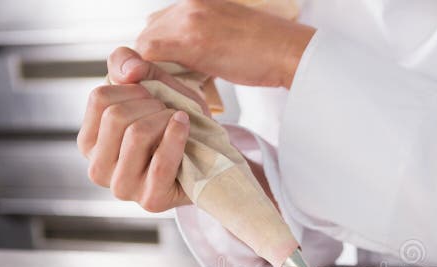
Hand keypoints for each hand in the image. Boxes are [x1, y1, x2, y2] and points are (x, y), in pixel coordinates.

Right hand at [77, 47, 210, 212]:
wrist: (209, 156)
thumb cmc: (174, 121)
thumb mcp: (149, 84)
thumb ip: (127, 63)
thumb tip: (128, 71)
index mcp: (89, 143)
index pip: (99, 98)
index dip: (132, 88)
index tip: (150, 95)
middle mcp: (98, 169)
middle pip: (116, 116)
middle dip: (150, 104)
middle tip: (166, 109)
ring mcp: (123, 188)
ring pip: (137, 135)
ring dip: (164, 119)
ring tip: (176, 120)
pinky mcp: (150, 201)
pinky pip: (161, 161)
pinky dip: (176, 135)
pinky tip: (184, 124)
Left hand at [136, 0, 315, 88]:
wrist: (290, 52)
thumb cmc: (268, 51)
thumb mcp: (228, 36)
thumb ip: (204, 40)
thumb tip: (188, 60)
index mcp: (199, 2)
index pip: (159, 23)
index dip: (158, 50)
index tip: (168, 70)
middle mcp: (188, 5)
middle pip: (148, 31)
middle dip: (153, 58)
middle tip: (168, 82)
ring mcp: (188, 19)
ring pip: (146, 45)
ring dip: (153, 67)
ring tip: (173, 87)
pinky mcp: (191, 40)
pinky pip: (153, 57)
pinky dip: (156, 75)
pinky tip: (175, 89)